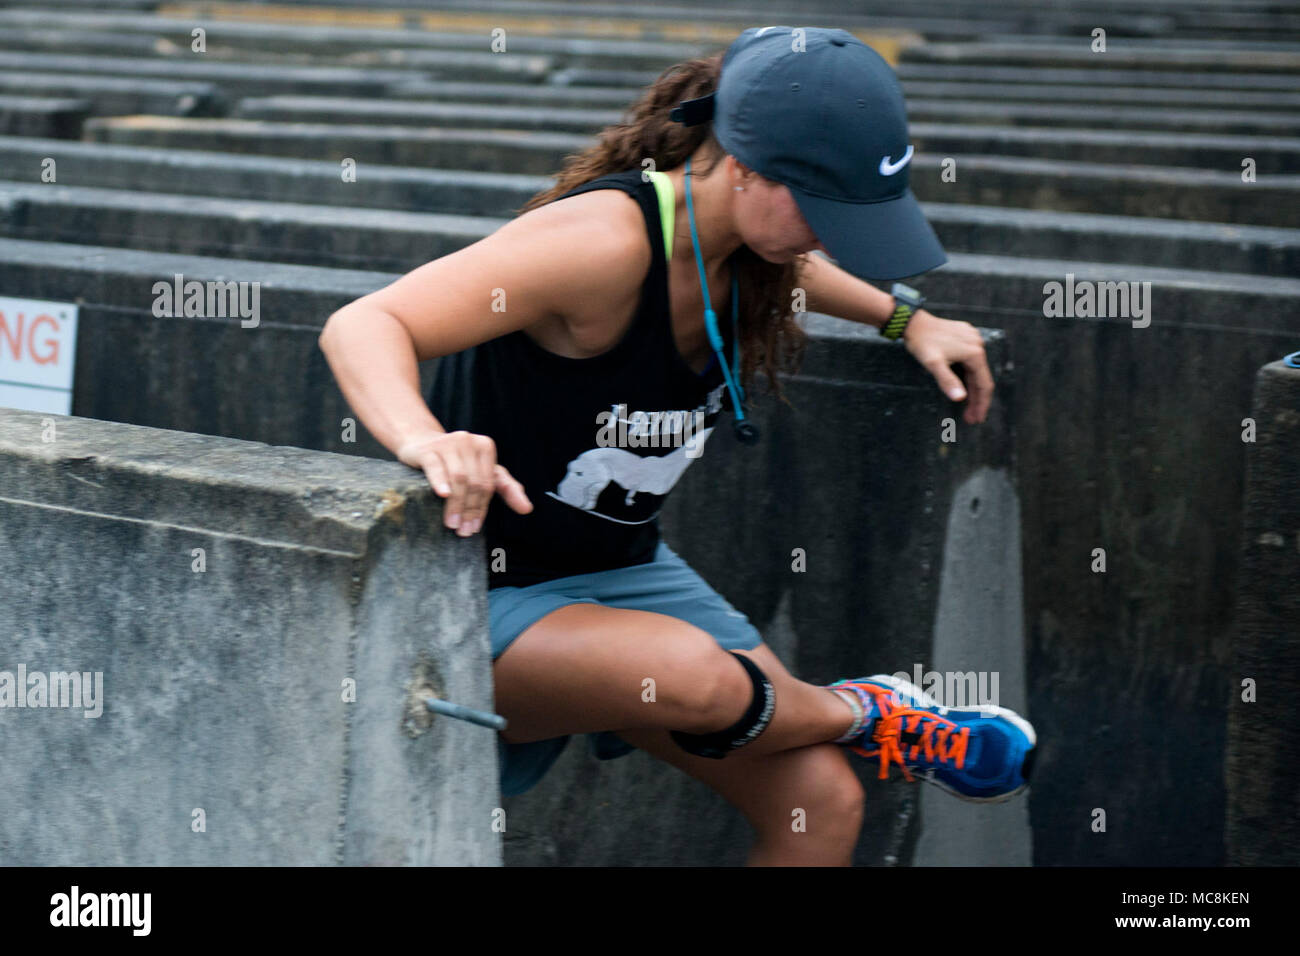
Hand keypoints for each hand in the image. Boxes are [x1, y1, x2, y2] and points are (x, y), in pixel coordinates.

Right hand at [396, 430, 533, 536]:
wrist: (420, 444)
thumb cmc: (455, 462)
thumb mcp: (482, 472)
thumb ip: (506, 488)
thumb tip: (527, 509)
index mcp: (485, 447)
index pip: (488, 483)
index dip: (482, 508)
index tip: (475, 528)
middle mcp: (469, 441)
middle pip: (474, 482)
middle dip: (470, 510)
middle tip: (463, 530)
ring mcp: (448, 443)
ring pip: (458, 478)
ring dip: (456, 504)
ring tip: (452, 524)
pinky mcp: (429, 449)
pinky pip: (436, 467)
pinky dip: (441, 481)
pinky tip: (443, 494)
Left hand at [900, 309, 993, 424]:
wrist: (913, 322)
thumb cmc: (921, 343)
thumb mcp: (933, 364)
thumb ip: (947, 381)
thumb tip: (959, 398)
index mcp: (974, 353)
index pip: (983, 384)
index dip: (981, 404)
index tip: (977, 419)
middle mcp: (978, 344)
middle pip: (980, 378)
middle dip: (976, 400)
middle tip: (971, 419)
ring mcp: (973, 339)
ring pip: (976, 370)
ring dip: (972, 388)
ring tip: (967, 408)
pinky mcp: (966, 336)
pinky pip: (971, 360)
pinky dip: (968, 375)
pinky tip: (964, 385)